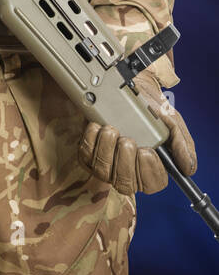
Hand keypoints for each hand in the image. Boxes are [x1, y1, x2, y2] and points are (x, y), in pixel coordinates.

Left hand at [78, 71, 196, 194]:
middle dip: (125, 161)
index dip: (149, 171)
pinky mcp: (88, 153)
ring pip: (103, 171)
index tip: (147, 151)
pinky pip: (86, 155)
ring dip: (106, 150)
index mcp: (151, 167)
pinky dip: (90, 141)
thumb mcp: (172, 123)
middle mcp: (128, 170)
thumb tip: (188, 167)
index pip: (151, 185)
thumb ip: (182, 145)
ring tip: (111, 130)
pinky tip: (97, 127)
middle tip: (128, 140)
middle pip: (125, 183)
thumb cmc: (151, 110)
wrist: (128, 89)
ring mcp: (107, 164)